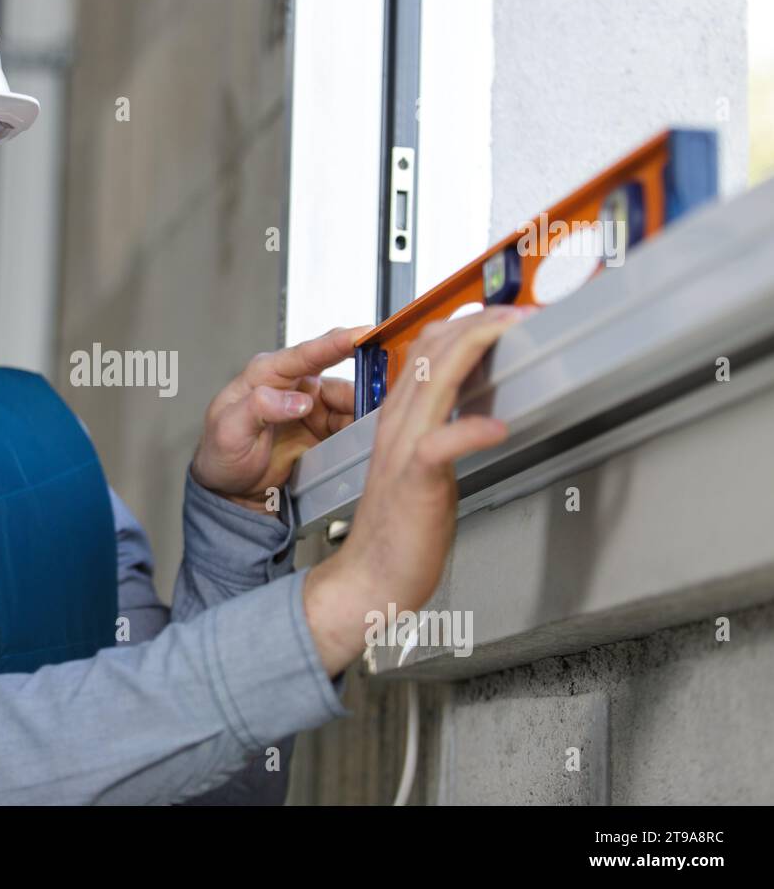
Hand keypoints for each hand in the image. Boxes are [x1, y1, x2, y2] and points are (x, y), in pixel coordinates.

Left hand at [191, 326, 371, 513]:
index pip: (304, 354)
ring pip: (349, 401)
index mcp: (266, 375)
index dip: (334, 343)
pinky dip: (362, 427)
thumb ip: (259, 408)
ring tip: (380, 418)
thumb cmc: (221, 454)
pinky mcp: (323, 429)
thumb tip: (299, 399)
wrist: (230, 490)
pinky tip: (370, 433)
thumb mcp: (229, 431)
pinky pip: (349, 424)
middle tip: (386, 388)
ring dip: (365, 407)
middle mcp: (293, 385)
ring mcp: (311, 407)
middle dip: (364, 378)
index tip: (361, 333)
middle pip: (336, 376)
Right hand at [303, 305, 535, 674]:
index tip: (503, 312)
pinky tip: (497, 427)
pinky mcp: (416, 483)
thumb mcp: (422, 468)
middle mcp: (398, 428)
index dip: (466, 324)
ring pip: (433, 381)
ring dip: (476, 349)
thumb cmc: (398, 532)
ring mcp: (404, 452)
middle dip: (479, 322)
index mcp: (399, 421)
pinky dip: (471, 431)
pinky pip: (440, 446)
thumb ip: (441, 434)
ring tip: (512, 331)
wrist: (369, 578)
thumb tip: (474, 413)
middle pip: (431, 352)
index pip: (425, 350)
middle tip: (519, 310)